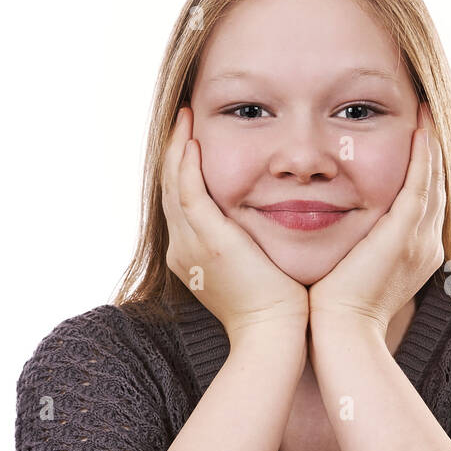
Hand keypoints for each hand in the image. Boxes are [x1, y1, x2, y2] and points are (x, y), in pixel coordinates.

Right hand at [162, 106, 309, 344]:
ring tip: (185, 118)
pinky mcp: (207, 239)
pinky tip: (194, 139)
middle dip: (175, 151)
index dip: (184, 169)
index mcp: (193, 255)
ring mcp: (190, 244)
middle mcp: (184, 248)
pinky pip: (187, 191)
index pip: (182, 202)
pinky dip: (187, 163)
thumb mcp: (260, 268)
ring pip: (172, 184)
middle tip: (183, 119)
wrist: (275, 333)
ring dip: (178, 147)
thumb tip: (275, 222)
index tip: (194, 141)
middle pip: (170, 188)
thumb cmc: (281, 306)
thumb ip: (255, 243)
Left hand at [307, 100, 445, 336]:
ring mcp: (418, 238)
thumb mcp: (347, 274)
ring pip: (434, 180)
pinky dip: (424, 154)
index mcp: (413, 255)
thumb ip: (348, 249)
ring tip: (427, 112)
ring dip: (432, 144)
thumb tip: (328, 232)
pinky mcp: (404, 232)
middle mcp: (424, 245)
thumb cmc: (333, 314)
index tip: (414, 146)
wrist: (341, 335)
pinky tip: (421, 127)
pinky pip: (421, 182)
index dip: (422, 173)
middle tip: (427, 119)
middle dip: (433, 154)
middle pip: (436, 188)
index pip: (422, 204)